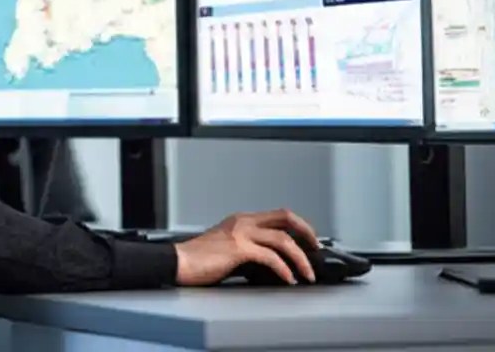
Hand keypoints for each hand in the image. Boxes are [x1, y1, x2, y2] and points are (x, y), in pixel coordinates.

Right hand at [173, 208, 318, 285]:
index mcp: (241, 220)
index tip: (309, 240)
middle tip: (316, 250)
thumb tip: (271, 262)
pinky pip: (270, 257)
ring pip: (283, 240)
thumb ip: (247, 248)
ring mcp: (241, 233)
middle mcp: (243, 222)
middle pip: (285, 217)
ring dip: (300, 258)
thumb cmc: (197, 258)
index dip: (298, 226)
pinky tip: (288, 279)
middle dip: (307, 232)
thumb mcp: (226, 247)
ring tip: (307, 273)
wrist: (177, 262)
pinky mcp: (238, 249)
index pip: (278, 215)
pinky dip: (284, 269)